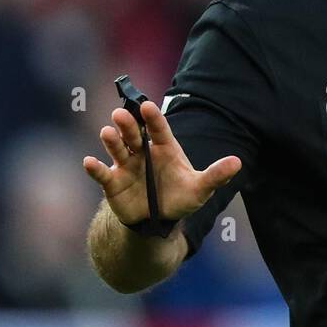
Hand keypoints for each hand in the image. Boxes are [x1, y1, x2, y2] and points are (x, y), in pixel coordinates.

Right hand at [82, 99, 241, 228]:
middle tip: (120, 114)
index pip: (158, 128)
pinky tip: (89, 162)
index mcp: (164, 147)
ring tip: (107, 133)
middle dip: (128, 124)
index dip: (152, 117)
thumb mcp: (200, 188)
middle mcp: (142, 152)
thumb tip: (238, 162)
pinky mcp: (112, 182)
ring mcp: (126, 165)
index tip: (146, 105)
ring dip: (111, 140)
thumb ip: (215, 175)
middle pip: (134, 134)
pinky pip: (102, 173)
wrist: (158, 220)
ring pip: (117, 148)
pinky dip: (95, 168)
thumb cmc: (180, 197)